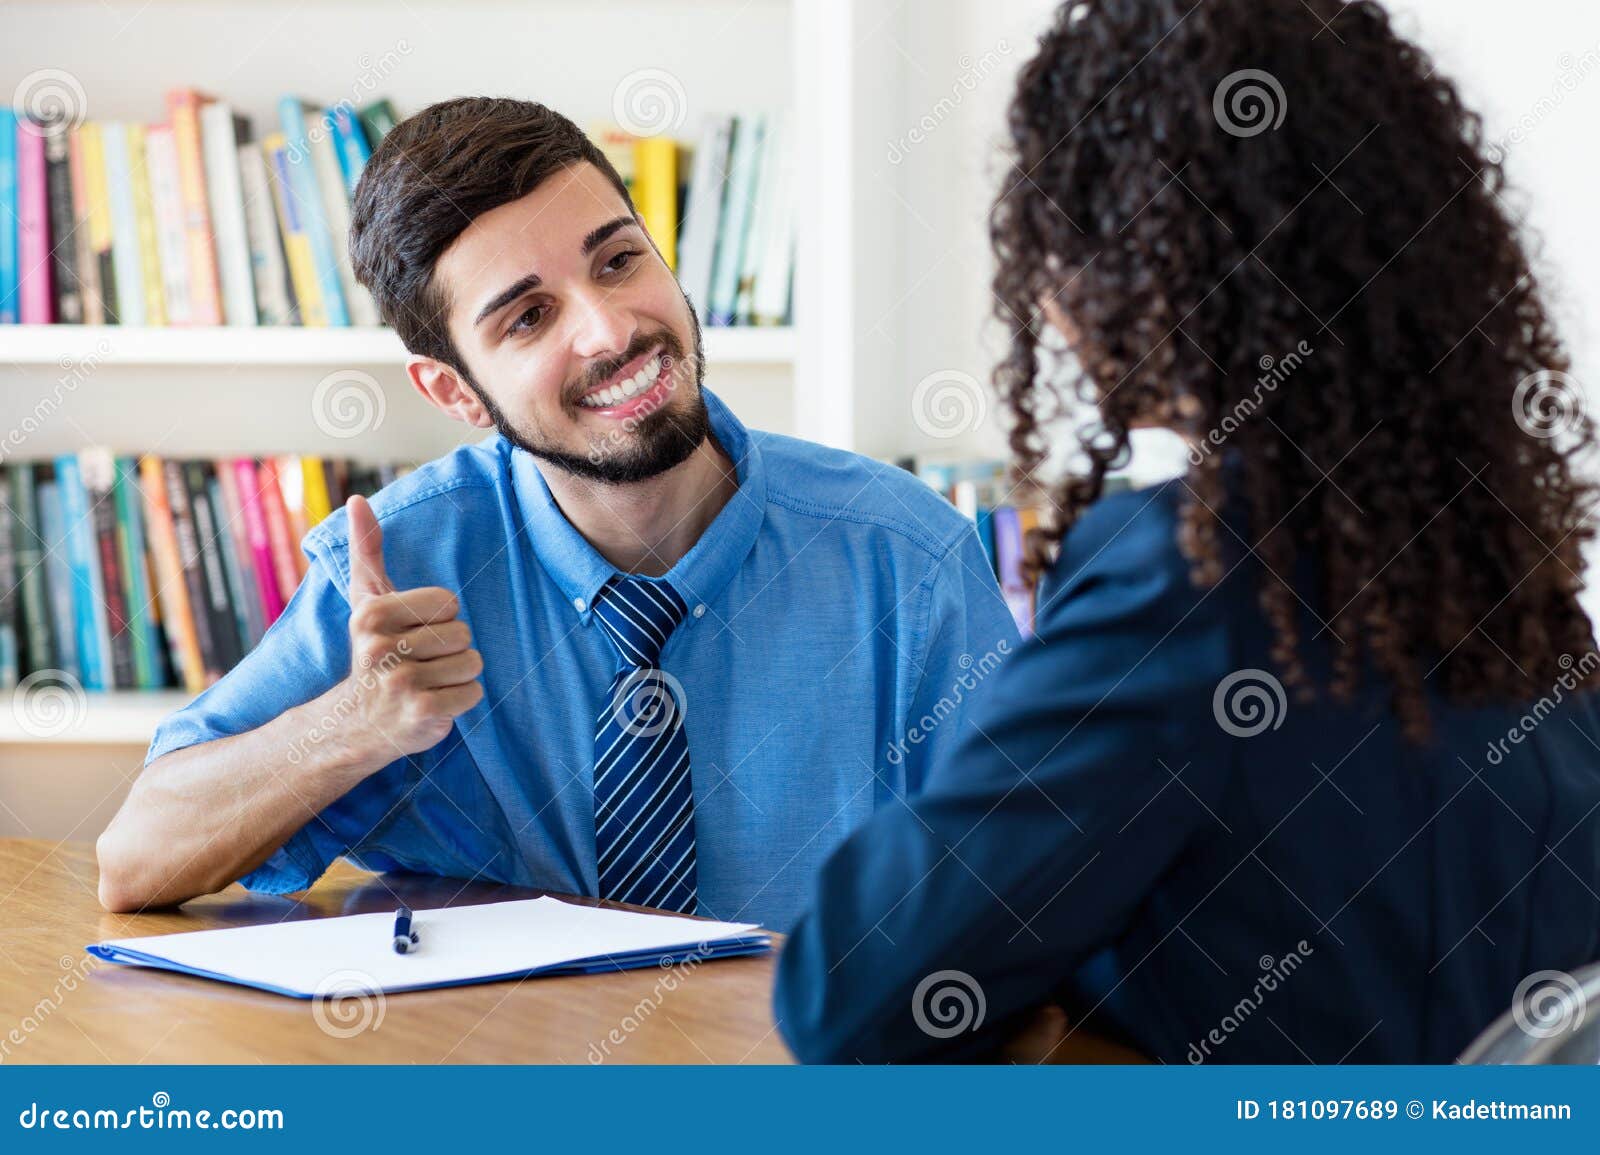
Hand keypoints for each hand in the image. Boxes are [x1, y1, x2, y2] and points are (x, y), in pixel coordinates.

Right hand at [341, 494, 483, 762]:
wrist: (355, 722)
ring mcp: (401, 682)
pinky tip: (432, 704)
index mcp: (371, 614)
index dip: (440, 619)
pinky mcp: (421, 712)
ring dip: (457, 675)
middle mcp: (381, 647)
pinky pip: (474, 693)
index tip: (411, 635)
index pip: (448, 601)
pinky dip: (460, 700)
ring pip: (473, 662)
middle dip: (450, 650)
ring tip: (426, 683)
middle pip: (463, 633)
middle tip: (418, 664)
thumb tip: (357, 500)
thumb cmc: (372, 650)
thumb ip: (367, 550)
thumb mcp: (366, 599)